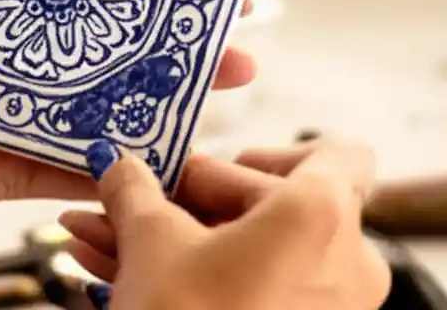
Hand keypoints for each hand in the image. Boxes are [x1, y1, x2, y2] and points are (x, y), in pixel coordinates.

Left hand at [0, 0, 257, 280]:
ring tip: (234, 68)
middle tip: (230, 5)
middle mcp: (0, 57)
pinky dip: (127, 154)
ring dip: (171, 83)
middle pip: (98, 32)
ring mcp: (12, 113)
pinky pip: (75, 161)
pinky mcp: (9, 167)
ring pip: (105, 94)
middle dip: (169, 20)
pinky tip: (180, 136)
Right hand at [61, 139, 389, 309]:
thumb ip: (135, 189)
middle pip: (271, 205)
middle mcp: (347, 261)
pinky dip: (203, 281)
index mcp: (322, 212)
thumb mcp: (148, 241)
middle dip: (184, 204)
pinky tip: (124, 280)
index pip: (330, 152)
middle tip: (127, 203)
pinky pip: (257, 293)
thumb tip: (117, 165)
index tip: (204, 173)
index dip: (262, 154)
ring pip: (251, 255)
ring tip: (100, 240)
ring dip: (176, 242)